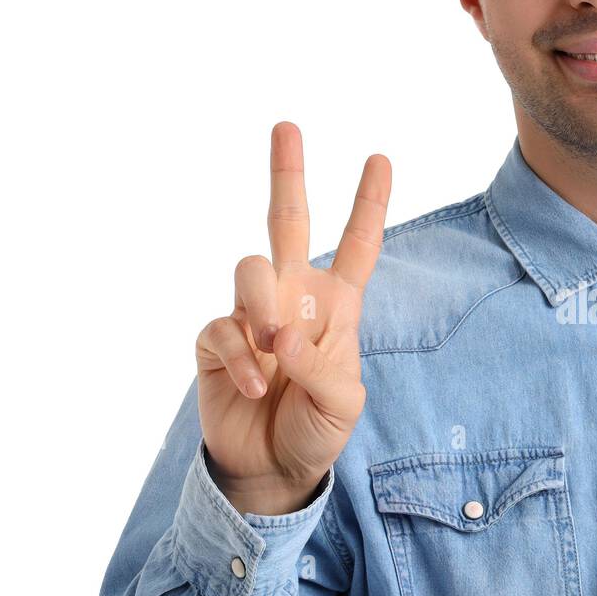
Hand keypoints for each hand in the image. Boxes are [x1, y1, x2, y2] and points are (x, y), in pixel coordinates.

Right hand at [195, 121, 390, 514]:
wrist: (274, 469)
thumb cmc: (317, 429)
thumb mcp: (343, 403)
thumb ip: (321, 365)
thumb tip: (279, 333)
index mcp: (336, 305)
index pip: (357, 246)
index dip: (368, 204)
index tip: (380, 159)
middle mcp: (292, 297)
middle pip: (287, 222)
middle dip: (288, 173)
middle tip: (288, 126)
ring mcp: (251, 314)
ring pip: (250, 268)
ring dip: (262, 305)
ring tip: (274, 348)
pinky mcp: (216, 340)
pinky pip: (223, 327)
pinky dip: (240, 358)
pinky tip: (255, 387)